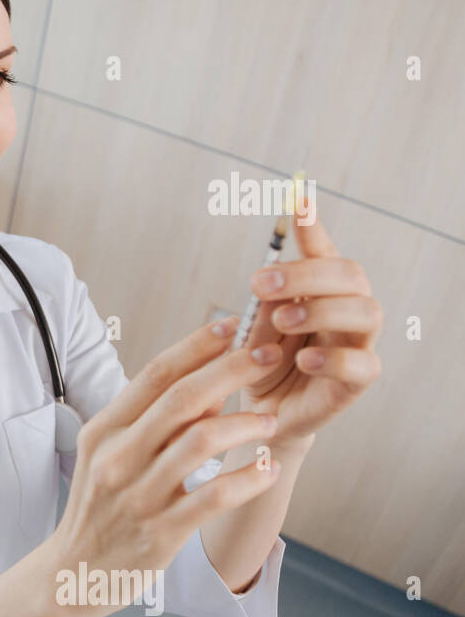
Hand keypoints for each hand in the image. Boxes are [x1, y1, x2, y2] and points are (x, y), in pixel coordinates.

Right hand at [46, 317, 286, 616]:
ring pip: (201, 442)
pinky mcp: (161, 532)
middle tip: (269, 354)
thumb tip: (208, 385)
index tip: (235, 325)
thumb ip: (152, 421)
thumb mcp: (109, 455)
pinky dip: (248, 479)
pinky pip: (215, 497)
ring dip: (245, 423)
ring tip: (270, 419)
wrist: (72, 573)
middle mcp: (118, 457)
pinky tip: (267, 469)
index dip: (198, 345)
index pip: (154, 374)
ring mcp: (139, 495)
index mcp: (104, 431)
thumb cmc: (99, 508)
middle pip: (182, 399)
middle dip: (232, 369)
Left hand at [236, 198, 382, 445]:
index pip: (323, 252)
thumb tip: (265, 281)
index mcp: (318, 292)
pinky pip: (362, 364)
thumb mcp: (250, 333)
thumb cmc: (259, 367)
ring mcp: (355, 345)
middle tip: (259, 283)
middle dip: (306, 273)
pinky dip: (333, 358)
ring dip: (321, 310)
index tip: (296, 199)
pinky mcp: (355, 383)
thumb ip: (261, 310)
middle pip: (350, 275)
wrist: (261, 417)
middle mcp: (344, 312)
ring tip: (282, 320)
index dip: (312, 226)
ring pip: (366, 312)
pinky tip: (306, 358)